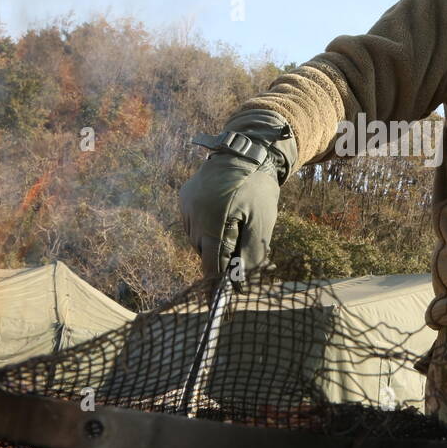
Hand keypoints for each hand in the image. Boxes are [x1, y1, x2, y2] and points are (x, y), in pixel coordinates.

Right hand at [177, 110, 295, 278]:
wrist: (245, 153)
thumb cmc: (257, 189)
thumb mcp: (262, 222)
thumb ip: (251, 253)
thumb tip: (240, 281)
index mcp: (213, 221)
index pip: (210, 263)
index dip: (217, 280)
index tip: (219, 295)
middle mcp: (194, 214)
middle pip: (203, 251)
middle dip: (219, 254)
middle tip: (237, 245)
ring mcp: (186, 204)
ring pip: (195, 238)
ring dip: (211, 239)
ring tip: (230, 223)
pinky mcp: (184, 196)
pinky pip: (191, 222)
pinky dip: (203, 225)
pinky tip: (219, 213)